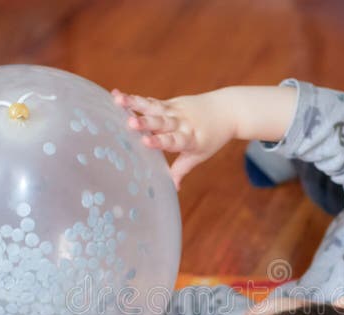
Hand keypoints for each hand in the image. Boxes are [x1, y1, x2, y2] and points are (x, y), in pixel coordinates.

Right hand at [112, 88, 234, 188]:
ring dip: (134, 103)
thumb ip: (182, 169)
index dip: (160, 141)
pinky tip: (116, 95)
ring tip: (117, 99)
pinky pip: (151, 101)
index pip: (174, 140)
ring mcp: (176, 110)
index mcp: (190, 138)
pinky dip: (135, 99)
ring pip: (154, 107)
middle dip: (146, 123)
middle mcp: (182, 122)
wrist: (227, 110)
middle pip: (162, 122)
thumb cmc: (211, 137)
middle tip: (130, 123)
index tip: (146, 141)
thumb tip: (173, 189)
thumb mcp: (199, 155)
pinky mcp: (171, 102)